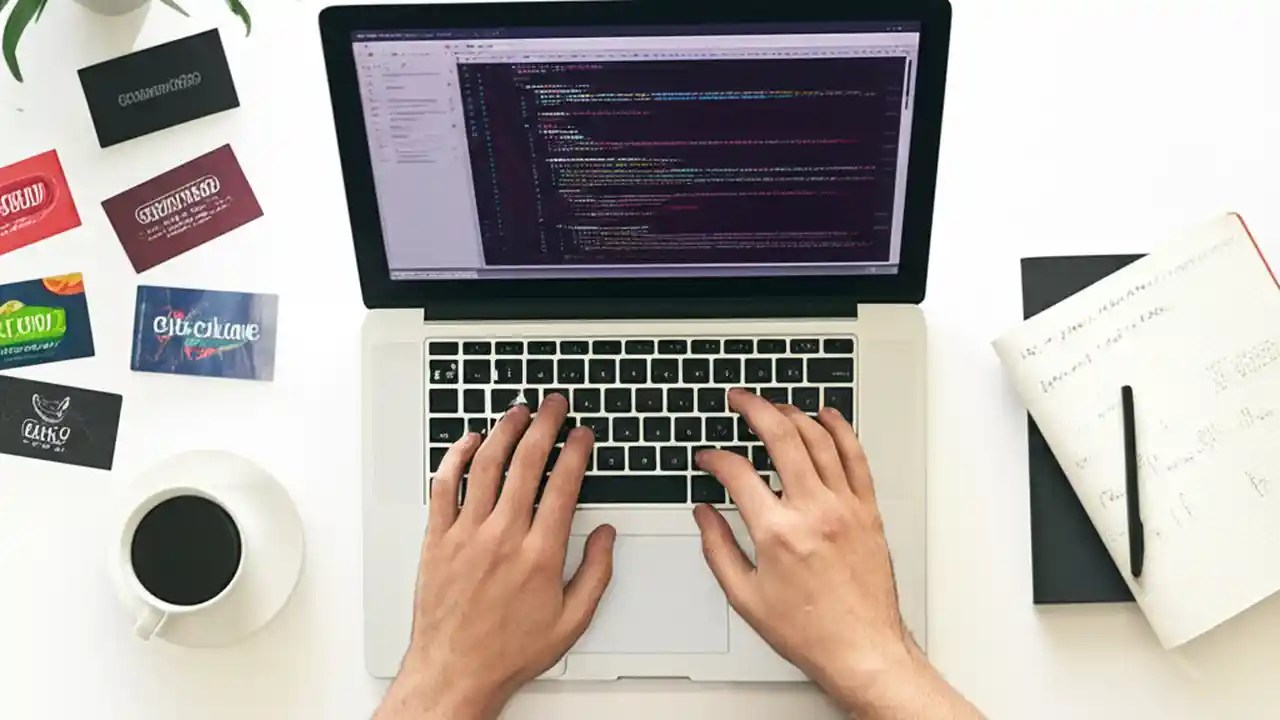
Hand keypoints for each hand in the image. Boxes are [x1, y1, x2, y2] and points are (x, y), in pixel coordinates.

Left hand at [376, 394, 615, 719]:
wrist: (454, 671)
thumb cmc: (508, 651)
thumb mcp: (572, 621)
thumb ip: (597, 573)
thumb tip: (608, 536)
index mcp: (540, 554)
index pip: (563, 484)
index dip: (576, 451)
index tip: (581, 435)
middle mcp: (502, 537)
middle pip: (526, 463)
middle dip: (545, 425)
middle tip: (554, 405)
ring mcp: (466, 534)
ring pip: (485, 465)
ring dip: (504, 431)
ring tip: (517, 412)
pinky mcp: (437, 539)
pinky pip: (443, 486)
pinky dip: (455, 457)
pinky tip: (468, 441)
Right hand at [694, 389, 980, 719]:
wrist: (863, 650)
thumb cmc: (809, 631)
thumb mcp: (745, 597)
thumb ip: (718, 548)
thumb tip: (703, 514)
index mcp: (778, 534)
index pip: (738, 473)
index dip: (715, 458)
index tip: (708, 458)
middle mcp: (814, 512)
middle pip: (782, 437)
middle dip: (754, 409)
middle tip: (739, 399)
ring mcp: (845, 507)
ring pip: (819, 439)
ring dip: (793, 414)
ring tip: (774, 406)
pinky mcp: (868, 511)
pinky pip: (856, 457)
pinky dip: (840, 430)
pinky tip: (827, 416)